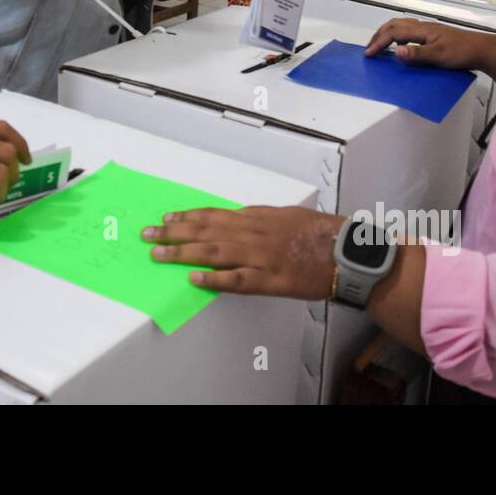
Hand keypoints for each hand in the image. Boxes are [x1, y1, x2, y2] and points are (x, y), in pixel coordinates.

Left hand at [142, 206, 345, 299]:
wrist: (347, 251)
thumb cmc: (321, 233)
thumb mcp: (287, 216)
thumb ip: (260, 219)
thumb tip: (237, 219)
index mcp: (257, 217)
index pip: (214, 215)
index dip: (188, 217)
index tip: (166, 218)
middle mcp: (253, 233)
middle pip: (206, 231)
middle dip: (173, 233)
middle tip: (147, 235)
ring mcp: (260, 256)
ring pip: (214, 252)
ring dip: (183, 253)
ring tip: (158, 254)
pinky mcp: (270, 279)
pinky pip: (237, 280)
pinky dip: (214, 279)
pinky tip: (194, 280)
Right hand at [364, 17, 485, 69]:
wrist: (482, 49)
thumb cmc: (462, 53)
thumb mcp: (438, 56)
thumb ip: (416, 54)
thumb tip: (395, 51)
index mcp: (421, 30)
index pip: (393, 33)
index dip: (378, 43)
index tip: (369, 54)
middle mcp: (422, 26)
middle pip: (393, 25)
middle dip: (378, 35)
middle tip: (369, 49)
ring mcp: (428, 29)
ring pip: (400, 26)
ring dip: (386, 34)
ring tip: (379, 46)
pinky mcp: (432, 34)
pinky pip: (408, 30)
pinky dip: (396, 36)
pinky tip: (400, 46)